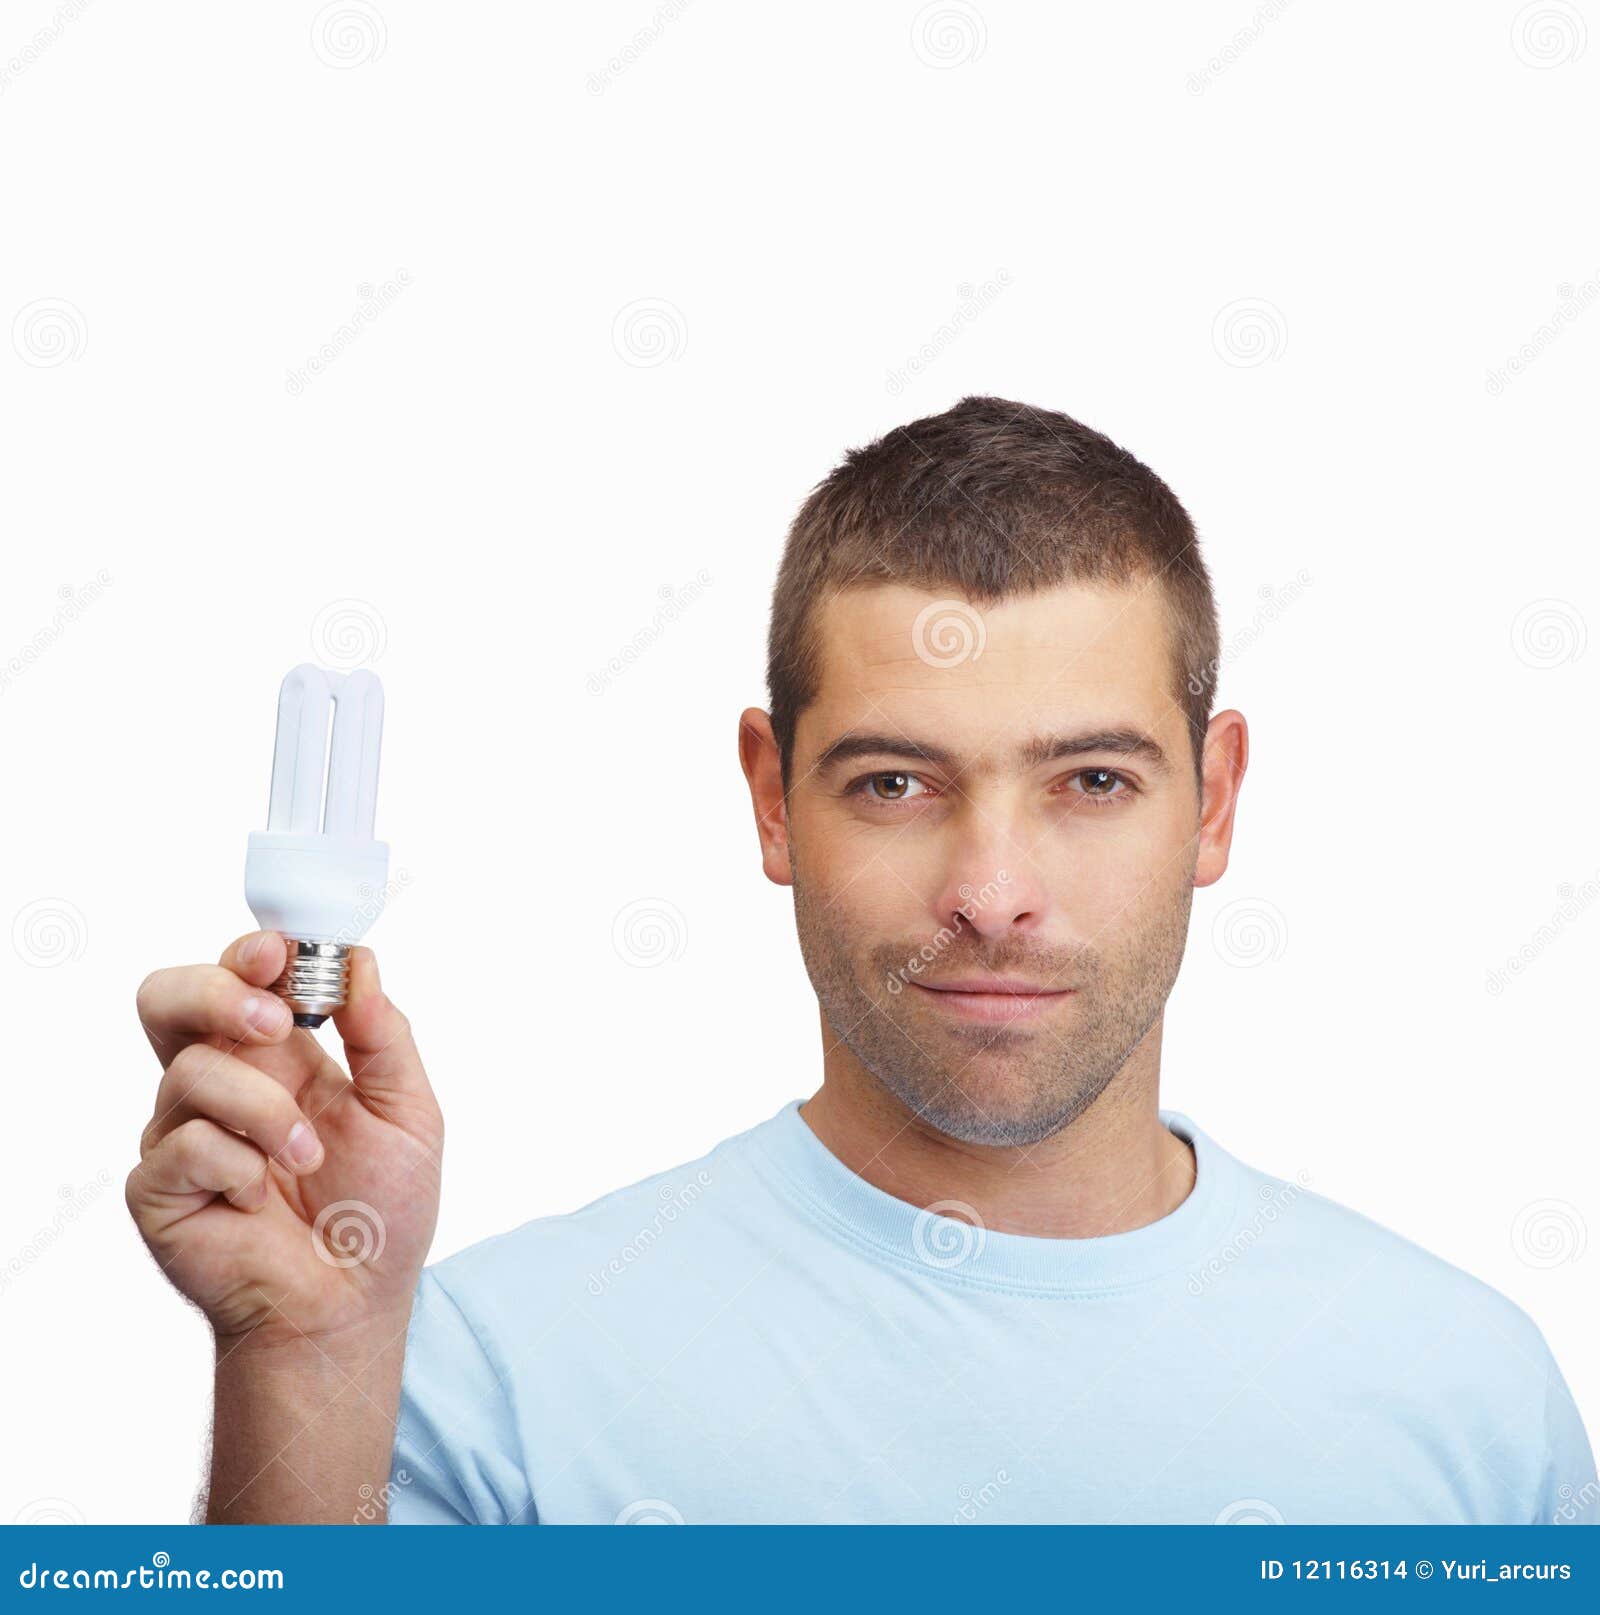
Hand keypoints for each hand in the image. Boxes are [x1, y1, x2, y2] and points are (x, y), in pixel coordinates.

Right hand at [127, 931, 442, 1348]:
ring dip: (263, 1109)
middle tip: (276, 1021)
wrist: (352, 1305)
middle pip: (169, 997)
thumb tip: (360, 963)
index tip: (281, 950)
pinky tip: (259, 1199)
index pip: (240, 977)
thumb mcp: (408, 1112)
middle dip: (218, 991)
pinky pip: (183, 1145)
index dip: (250, 952)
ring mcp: (182, 1133)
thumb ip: (384, 1036)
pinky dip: (237, 1166)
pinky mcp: (159, 1188)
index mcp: (279, 1056)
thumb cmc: (380, 1212)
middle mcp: (221, 1083)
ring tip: (306, 1156)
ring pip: (190, 1070)